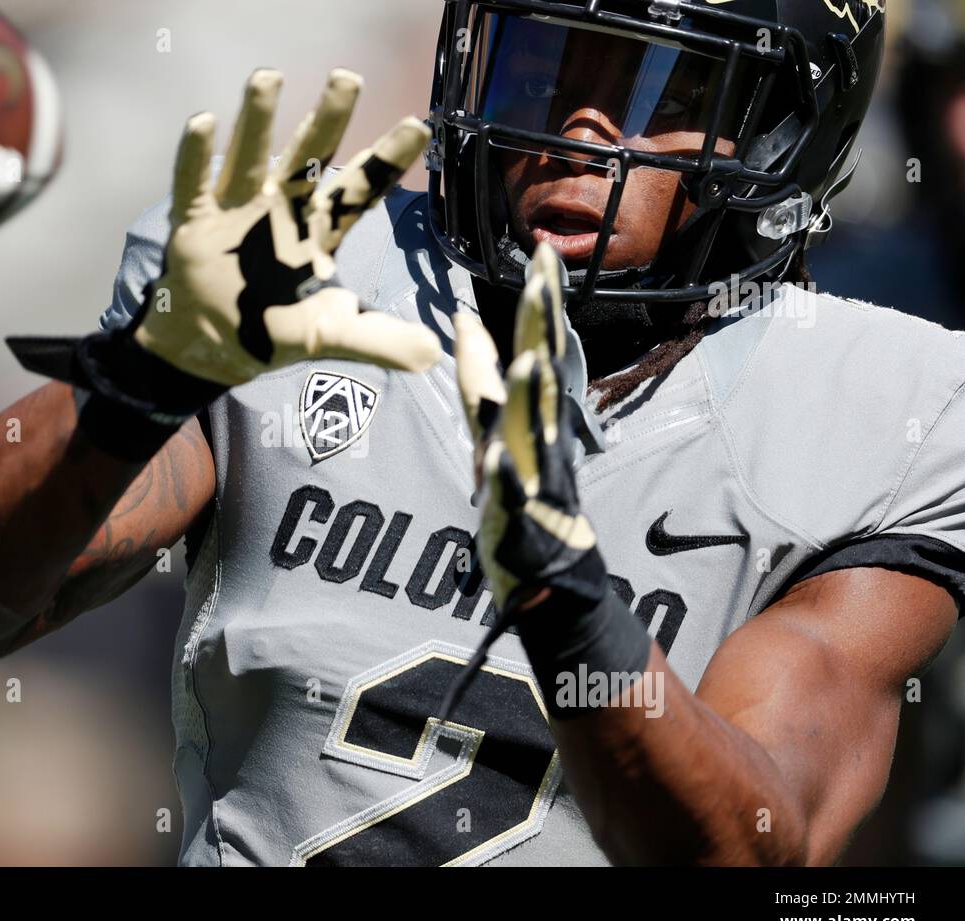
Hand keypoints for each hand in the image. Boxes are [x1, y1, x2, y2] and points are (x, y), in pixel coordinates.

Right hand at [136, 67, 441, 384]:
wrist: (210, 347)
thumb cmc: (272, 330)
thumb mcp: (329, 335)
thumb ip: (378, 340)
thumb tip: (432, 355)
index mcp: (318, 229)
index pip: (360, 188)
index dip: (386, 159)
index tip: (417, 126)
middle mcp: (281, 207)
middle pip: (309, 155)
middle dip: (328, 118)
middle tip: (348, 78)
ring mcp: (237, 209)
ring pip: (249, 156)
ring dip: (257, 119)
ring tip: (267, 77)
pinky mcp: (196, 222)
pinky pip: (194, 183)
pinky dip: (196, 157)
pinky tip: (203, 122)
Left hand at [454, 243, 599, 612]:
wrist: (550, 574)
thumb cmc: (521, 495)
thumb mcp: (497, 428)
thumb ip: (481, 374)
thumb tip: (463, 318)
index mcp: (532, 414)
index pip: (535, 346)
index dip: (539, 304)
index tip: (544, 254)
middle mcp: (538, 435)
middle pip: (542, 371)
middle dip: (541, 325)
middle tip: (545, 276)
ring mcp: (533, 476)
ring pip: (532, 428)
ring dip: (530, 395)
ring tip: (530, 359)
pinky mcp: (520, 517)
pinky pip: (508, 494)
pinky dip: (501, 477)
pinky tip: (492, 457)